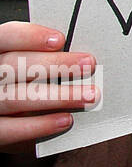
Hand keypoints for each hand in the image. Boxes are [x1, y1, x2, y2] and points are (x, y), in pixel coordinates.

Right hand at [0, 23, 97, 153]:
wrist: (1, 122)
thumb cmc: (14, 85)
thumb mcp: (18, 67)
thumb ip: (34, 59)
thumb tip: (76, 55)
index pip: (4, 37)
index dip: (29, 37)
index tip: (60, 40)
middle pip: (14, 66)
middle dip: (55, 64)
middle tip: (89, 64)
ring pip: (16, 98)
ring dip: (58, 96)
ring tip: (89, 95)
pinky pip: (10, 129)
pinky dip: (39, 125)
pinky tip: (66, 119)